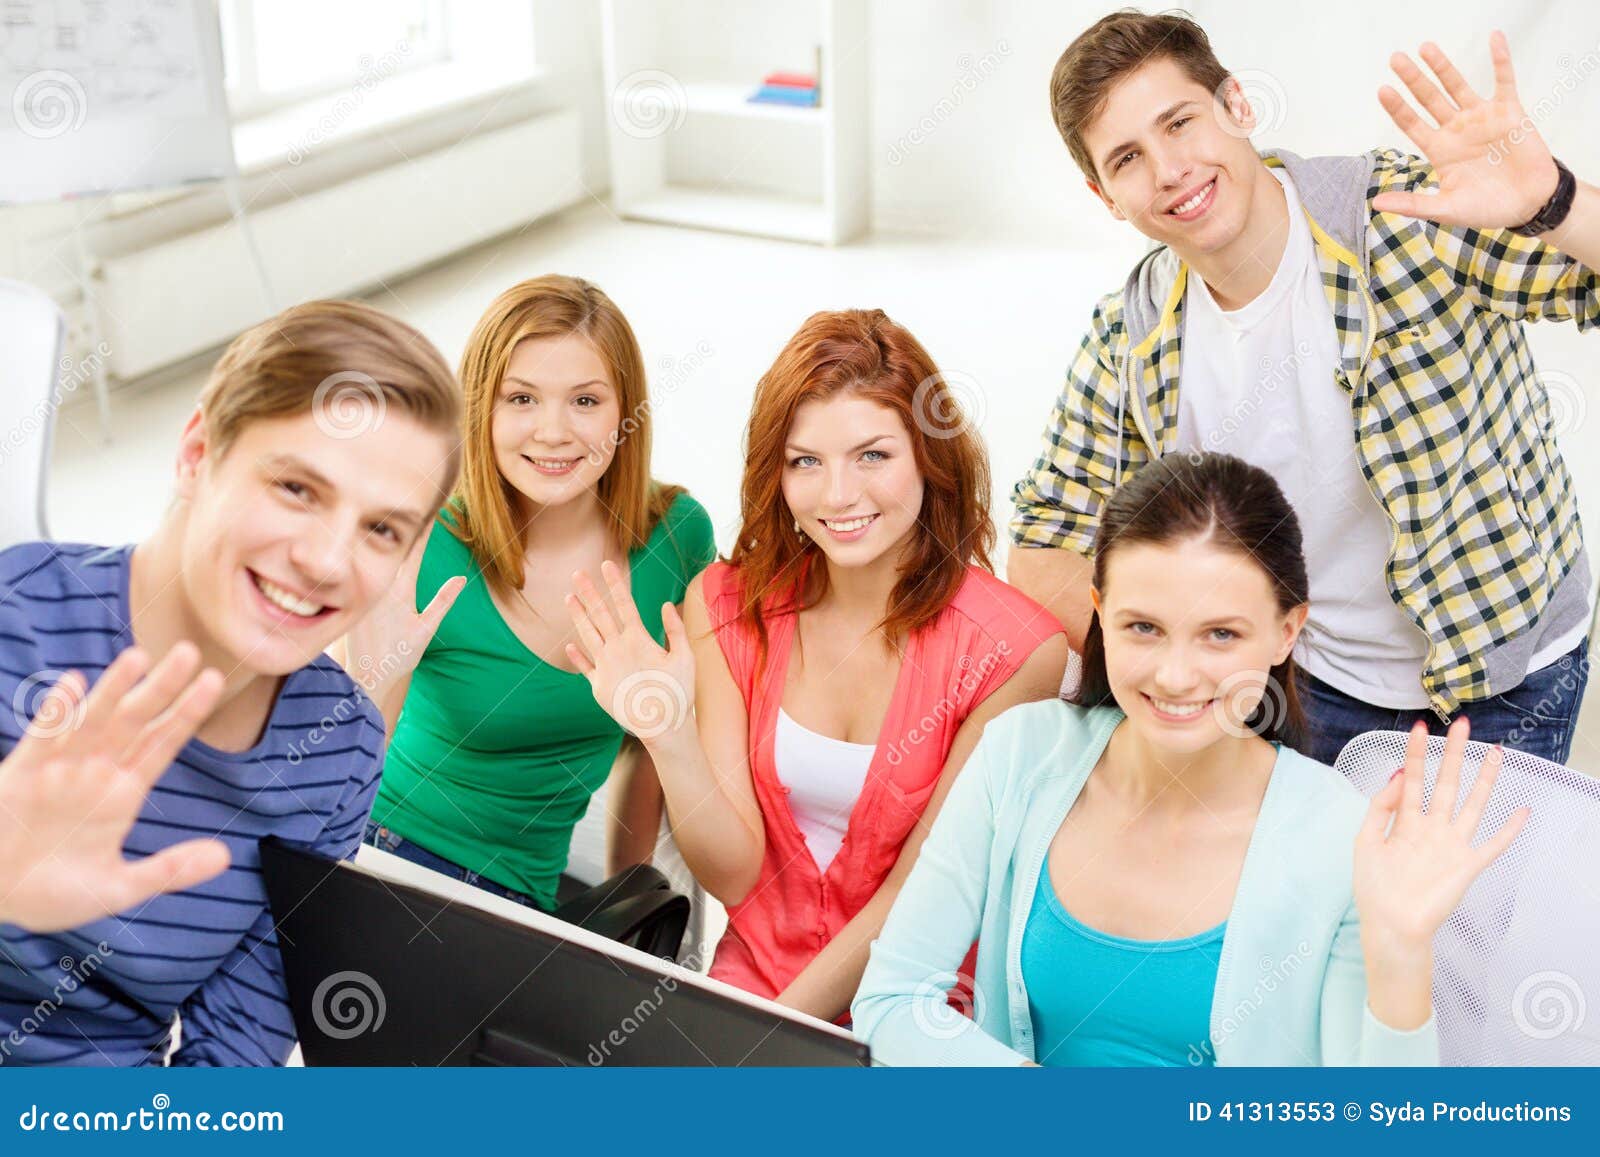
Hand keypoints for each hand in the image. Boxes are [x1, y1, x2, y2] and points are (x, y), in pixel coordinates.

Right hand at [0, 644, 229, 930]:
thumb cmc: (54, 894)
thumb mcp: (118, 888)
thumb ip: (169, 870)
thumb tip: (225, 858)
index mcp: (122, 793)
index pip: (162, 744)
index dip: (187, 713)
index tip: (214, 681)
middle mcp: (95, 772)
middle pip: (135, 721)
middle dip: (161, 688)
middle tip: (191, 652)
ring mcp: (59, 770)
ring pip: (93, 720)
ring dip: (114, 689)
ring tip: (139, 657)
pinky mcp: (20, 776)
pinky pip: (42, 738)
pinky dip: (57, 712)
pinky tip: (73, 686)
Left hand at [342, 520, 463, 691]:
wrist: (366, 675)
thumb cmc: (398, 655)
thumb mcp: (426, 628)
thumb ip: (443, 601)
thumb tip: (461, 579)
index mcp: (399, 589)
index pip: (414, 550)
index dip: (424, 528)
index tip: (432, 507)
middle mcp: (378, 584)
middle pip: (392, 545)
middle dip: (403, 522)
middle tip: (414, 497)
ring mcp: (363, 588)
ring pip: (374, 554)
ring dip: (384, 534)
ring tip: (392, 512)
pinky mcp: (352, 594)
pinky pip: (361, 568)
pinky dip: (368, 552)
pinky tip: (366, 539)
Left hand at [565, 561, 694, 743]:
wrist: (662, 728)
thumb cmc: (678, 693)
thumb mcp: (685, 658)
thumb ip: (675, 630)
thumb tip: (664, 605)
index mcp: (638, 640)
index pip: (624, 603)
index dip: (615, 583)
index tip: (606, 564)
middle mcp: (617, 650)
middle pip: (599, 614)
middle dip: (588, 591)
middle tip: (577, 573)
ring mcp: (605, 668)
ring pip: (587, 635)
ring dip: (578, 615)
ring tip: (568, 598)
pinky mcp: (598, 687)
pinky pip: (584, 667)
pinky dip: (577, 656)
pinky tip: (570, 645)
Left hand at [1353, 717, 1528, 957]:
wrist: (1391, 925)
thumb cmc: (1373, 887)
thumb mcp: (1365, 840)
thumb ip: (1379, 807)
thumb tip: (1397, 775)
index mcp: (1404, 822)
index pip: (1411, 779)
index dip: (1415, 754)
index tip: (1420, 727)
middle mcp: (1431, 829)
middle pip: (1446, 784)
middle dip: (1453, 754)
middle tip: (1462, 724)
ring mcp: (1451, 845)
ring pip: (1473, 805)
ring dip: (1485, 780)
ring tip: (1495, 752)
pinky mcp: (1468, 866)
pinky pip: (1493, 844)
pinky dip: (1509, 829)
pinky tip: (1522, 811)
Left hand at [1373, 32, 1559, 228]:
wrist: (1529, 204)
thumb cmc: (1487, 208)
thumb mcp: (1446, 209)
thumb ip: (1413, 204)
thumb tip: (1376, 203)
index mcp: (1439, 150)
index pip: (1411, 124)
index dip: (1397, 107)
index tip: (1382, 89)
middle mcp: (1456, 129)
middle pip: (1429, 99)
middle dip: (1413, 79)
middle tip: (1395, 58)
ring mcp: (1481, 118)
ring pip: (1458, 86)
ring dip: (1442, 67)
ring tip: (1425, 47)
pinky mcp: (1510, 112)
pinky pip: (1504, 80)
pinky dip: (1500, 59)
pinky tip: (1494, 38)